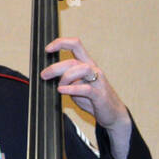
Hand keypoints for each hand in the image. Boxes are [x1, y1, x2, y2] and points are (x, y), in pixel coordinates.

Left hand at [42, 36, 131, 158]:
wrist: (114, 115)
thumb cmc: (94, 100)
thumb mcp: (77, 86)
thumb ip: (67, 79)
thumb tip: (51, 76)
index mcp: (88, 64)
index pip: (75, 45)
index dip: (61, 43)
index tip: (47, 49)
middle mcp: (94, 69)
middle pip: (73, 60)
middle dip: (55, 67)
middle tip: (44, 75)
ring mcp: (99, 81)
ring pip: (80, 69)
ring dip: (65, 77)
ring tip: (60, 87)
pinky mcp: (100, 94)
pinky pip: (85, 88)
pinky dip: (71, 88)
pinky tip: (62, 90)